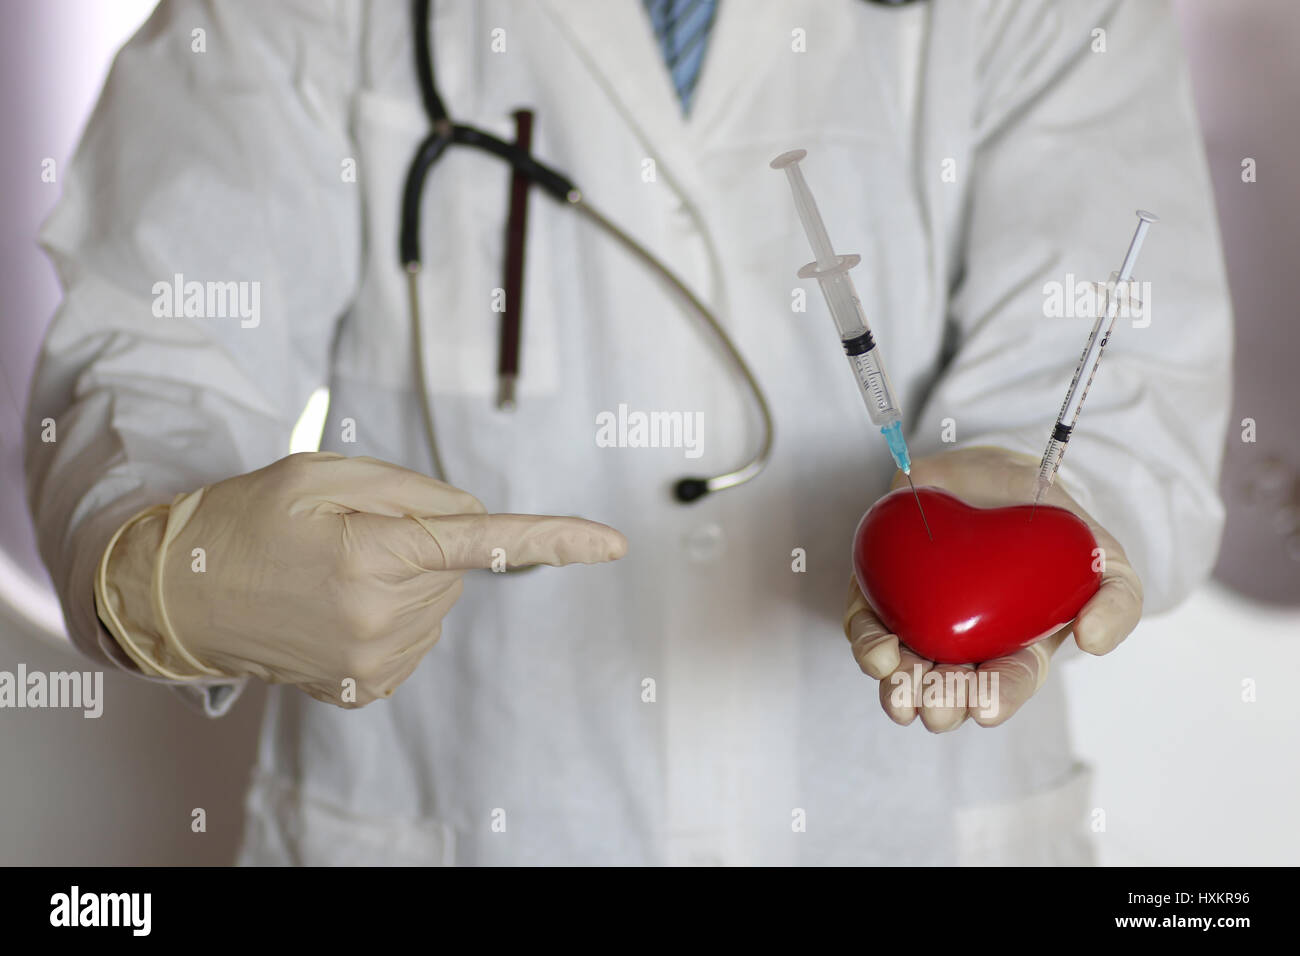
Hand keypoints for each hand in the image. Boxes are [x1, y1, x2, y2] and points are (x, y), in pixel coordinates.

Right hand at [96, 452, 626, 706]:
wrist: (181, 597)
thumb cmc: (247, 522)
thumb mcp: (318, 474)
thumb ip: (410, 489)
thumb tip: (475, 519)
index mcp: (370, 555)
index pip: (484, 542)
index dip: (555, 539)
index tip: (614, 544)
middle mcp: (381, 617)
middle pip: (456, 562)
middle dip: (421, 541)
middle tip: (350, 536)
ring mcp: (374, 661)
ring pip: (440, 599)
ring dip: (407, 578)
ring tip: (334, 571)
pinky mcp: (367, 686)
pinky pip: (418, 633)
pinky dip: (395, 612)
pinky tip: (340, 605)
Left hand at [843, 446, 1141, 730]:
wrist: (997, 468)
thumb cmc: (1049, 525)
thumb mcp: (1103, 560)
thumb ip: (1117, 601)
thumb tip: (1091, 642)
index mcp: (1013, 648)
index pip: (1006, 683)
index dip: (997, 699)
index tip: (988, 705)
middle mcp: (961, 644)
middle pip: (946, 689)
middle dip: (939, 706)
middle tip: (936, 708)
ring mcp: (918, 618)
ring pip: (900, 668)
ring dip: (897, 687)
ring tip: (901, 689)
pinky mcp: (881, 590)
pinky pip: (866, 623)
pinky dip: (867, 642)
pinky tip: (879, 651)